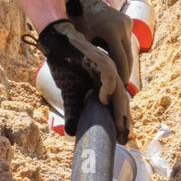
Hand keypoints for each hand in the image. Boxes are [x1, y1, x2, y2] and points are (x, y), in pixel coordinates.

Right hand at [37, 20, 130, 143]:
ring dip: (120, 107)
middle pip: (121, 99)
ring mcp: (105, 65)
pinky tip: (103, 100)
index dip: (120, 121)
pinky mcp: (98, 58)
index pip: (116, 104)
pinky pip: (108, 74)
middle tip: (125, 137)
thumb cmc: (64, 66)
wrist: (56, 42)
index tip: (121, 139)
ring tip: (121, 124)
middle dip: (123, 119)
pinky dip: (108, 87)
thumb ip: (74, 110)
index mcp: (104, 83)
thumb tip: (71, 132)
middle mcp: (108, 74)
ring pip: (118, 89)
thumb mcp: (69, 93)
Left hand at [66, 0, 132, 83]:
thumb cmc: (77, 25)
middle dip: (126, 72)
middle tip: (122, 88)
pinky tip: (119, 63)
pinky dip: (123, 52)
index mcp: (110, 32)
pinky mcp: (128, 21)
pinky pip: (127, 41)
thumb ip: (90, 60)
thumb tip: (95, 82)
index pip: (120, 59)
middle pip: (128, 56)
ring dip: (125, 63)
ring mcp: (127, 23)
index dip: (121, 75)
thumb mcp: (82, 43)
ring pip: (129, 49)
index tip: (121, 88)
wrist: (82, 2)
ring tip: (121, 78)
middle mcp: (122, 27)